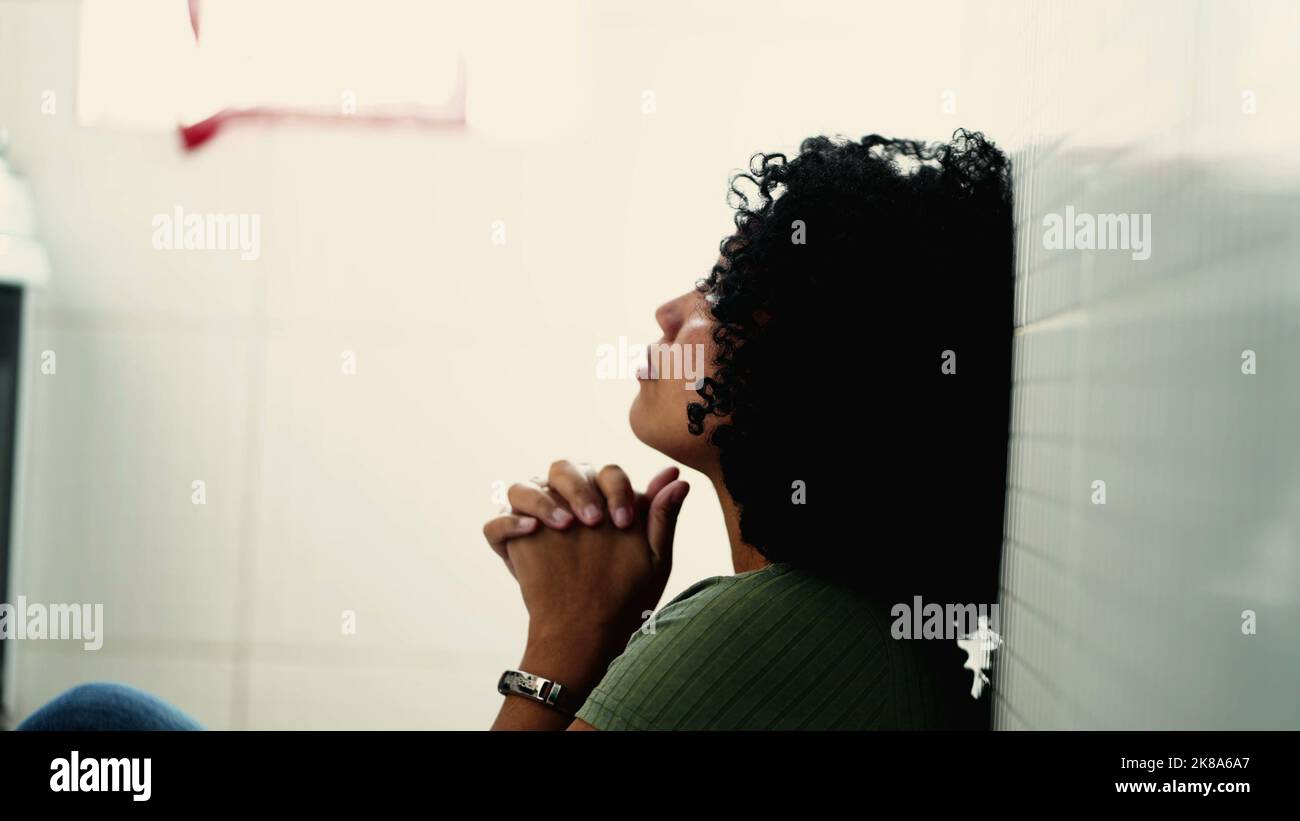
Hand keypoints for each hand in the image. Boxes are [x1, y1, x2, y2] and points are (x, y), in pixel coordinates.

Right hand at [483, 461, 689, 692]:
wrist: (591, 633)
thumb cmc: (627, 593)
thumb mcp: (652, 558)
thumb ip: (662, 515)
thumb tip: (678, 477)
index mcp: (600, 496)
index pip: (607, 473)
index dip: (617, 489)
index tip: (625, 522)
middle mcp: (565, 500)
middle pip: (563, 469)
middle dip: (579, 489)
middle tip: (594, 521)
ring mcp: (534, 519)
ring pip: (523, 487)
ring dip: (542, 499)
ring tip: (564, 526)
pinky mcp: (511, 542)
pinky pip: (496, 524)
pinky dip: (508, 522)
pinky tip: (529, 531)